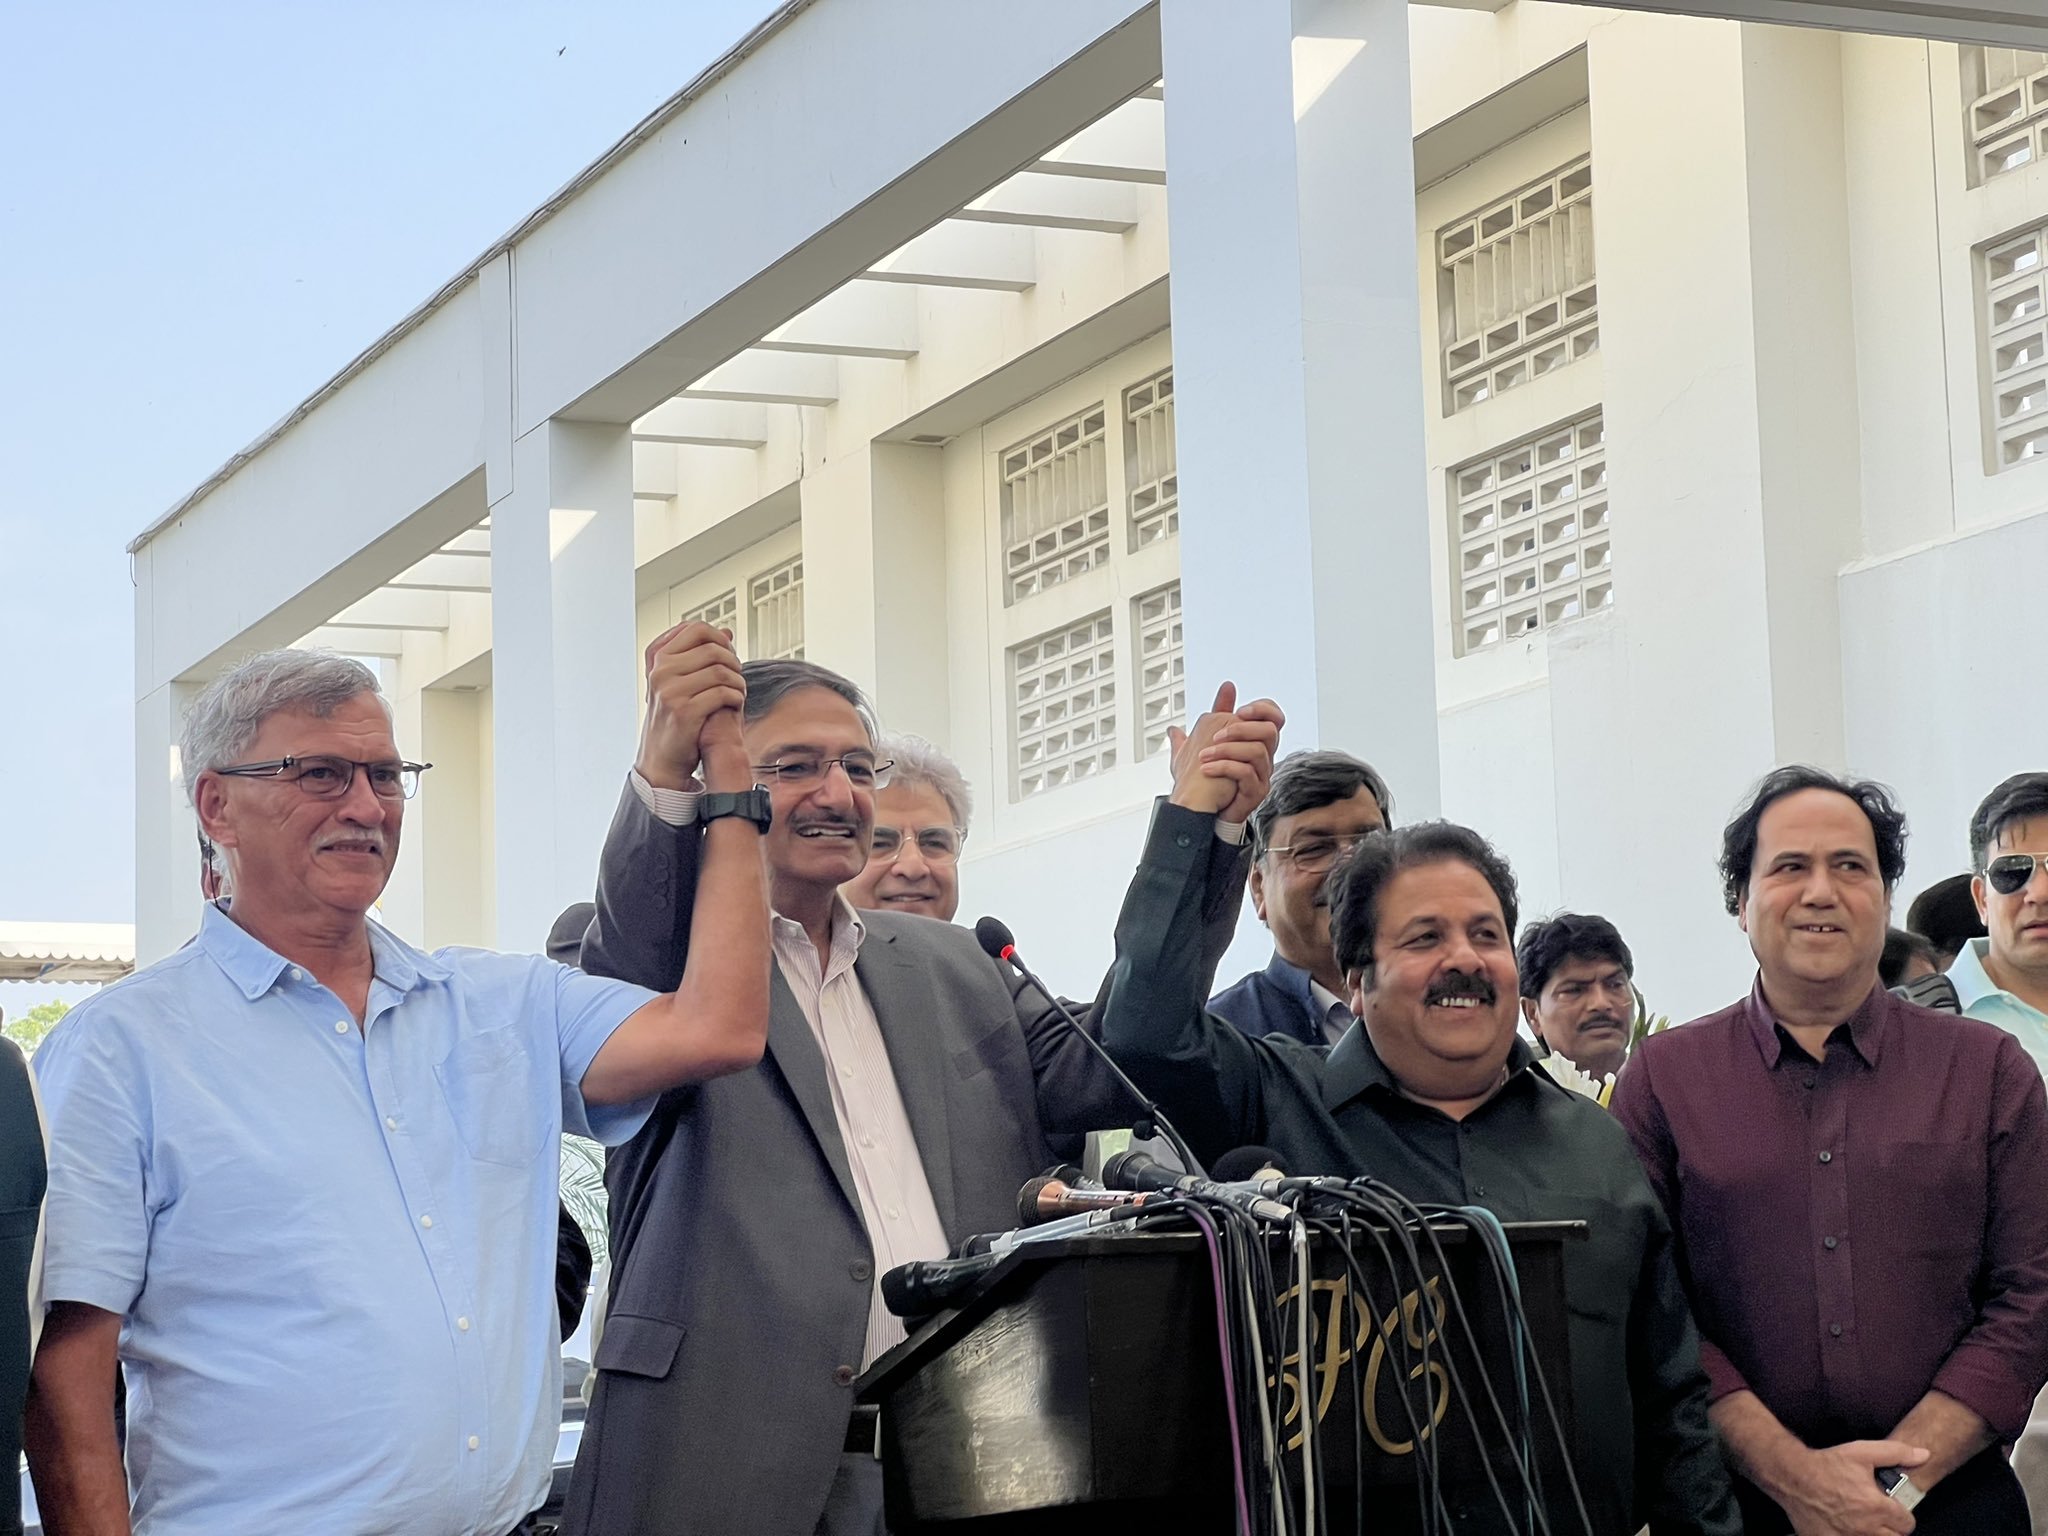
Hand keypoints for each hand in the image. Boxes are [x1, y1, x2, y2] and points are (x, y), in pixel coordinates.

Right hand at [635, 622, 745, 789]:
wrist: (661, 759)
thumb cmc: (673, 719)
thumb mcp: (679, 682)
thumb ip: (701, 655)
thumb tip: (727, 631)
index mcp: (659, 660)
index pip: (696, 629)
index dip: (720, 638)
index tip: (728, 653)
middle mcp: (661, 672)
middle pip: (713, 649)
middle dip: (733, 662)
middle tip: (737, 677)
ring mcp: (671, 692)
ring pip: (721, 671)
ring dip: (737, 681)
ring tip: (737, 691)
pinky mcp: (684, 712)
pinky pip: (722, 693)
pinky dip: (735, 697)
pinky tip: (734, 703)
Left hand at [1212, 696, 1283, 822]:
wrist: (1202, 810)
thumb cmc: (1207, 778)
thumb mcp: (1208, 741)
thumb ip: (1218, 714)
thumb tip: (1227, 686)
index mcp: (1256, 742)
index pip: (1275, 717)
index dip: (1262, 709)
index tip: (1238, 711)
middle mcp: (1264, 757)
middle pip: (1270, 732)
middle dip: (1240, 729)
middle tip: (1215, 736)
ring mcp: (1262, 776)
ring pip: (1257, 752)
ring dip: (1226, 750)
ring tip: (1203, 756)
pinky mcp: (1256, 793)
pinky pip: (1246, 774)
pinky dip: (1223, 768)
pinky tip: (1205, 768)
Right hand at [1779, 1440, 1928, 1535]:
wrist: (1791, 1475)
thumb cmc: (1827, 1465)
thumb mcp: (1862, 1452)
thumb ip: (1896, 1453)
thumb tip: (1924, 1454)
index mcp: (1876, 1508)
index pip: (1907, 1524)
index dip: (1901, 1514)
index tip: (1891, 1508)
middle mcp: (1866, 1528)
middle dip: (1890, 1528)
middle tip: (1878, 1516)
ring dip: (1873, 1534)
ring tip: (1863, 1522)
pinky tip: (1845, 1527)